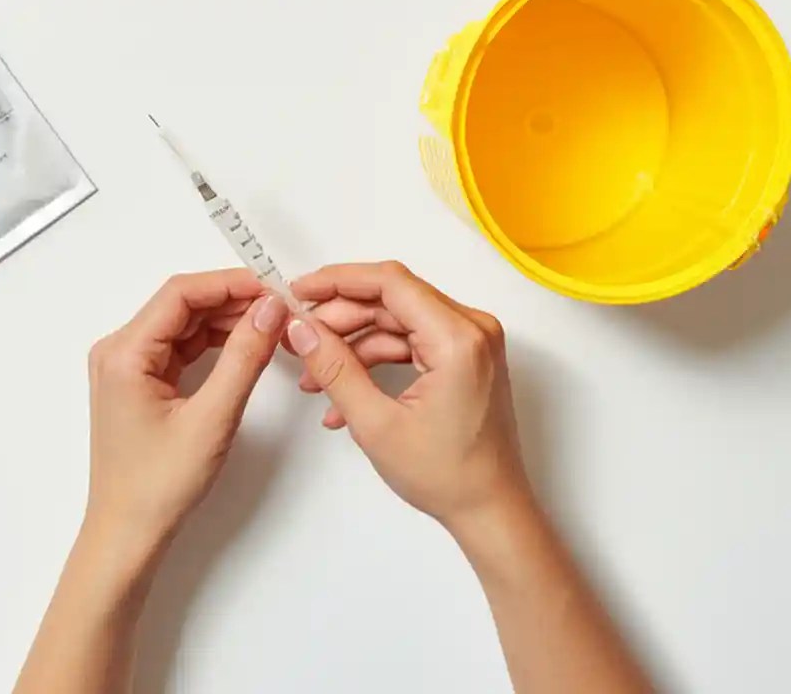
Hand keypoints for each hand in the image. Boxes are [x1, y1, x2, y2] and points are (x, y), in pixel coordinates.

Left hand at [85, 269, 289, 548]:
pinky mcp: (139, 383)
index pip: (181, 294)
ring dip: (225, 321)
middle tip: (280, 307)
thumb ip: (244, 358)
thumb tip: (269, 310)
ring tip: (270, 325)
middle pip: (181, 304)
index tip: (272, 288)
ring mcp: (127, 367)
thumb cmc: (158, 486)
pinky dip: (213, 343)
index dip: (229, 284)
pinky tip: (244, 345)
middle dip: (231, 300)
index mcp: (124, 353)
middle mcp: (118, 352)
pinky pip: (180, 348)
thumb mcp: (212, 418)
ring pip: (183, 325)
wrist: (128, 532)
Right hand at [285, 262, 524, 526]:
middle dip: (340, 319)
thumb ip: (334, 369)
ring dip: (354, 346)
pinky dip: (376, 361)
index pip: (390, 282)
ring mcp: (472, 342)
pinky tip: (344, 395)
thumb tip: (301, 330)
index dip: (338, 281)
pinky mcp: (466, 357)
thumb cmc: (450, 476)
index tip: (300, 290)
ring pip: (397, 322)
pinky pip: (412, 342)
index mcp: (459, 339)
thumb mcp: (376, 424)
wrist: (490, 509)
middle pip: (392, 300)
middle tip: (300, 338)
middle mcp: (473, 329)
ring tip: (315, 379)